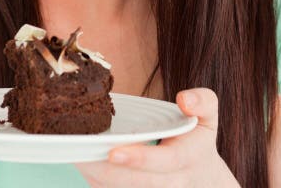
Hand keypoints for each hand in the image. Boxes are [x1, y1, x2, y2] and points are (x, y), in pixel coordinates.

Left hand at [74, 88, 239, 186]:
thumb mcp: (208, 117)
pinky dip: (96, 182)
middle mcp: (172, 182)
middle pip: (136, 183)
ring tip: (72, 155)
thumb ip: (202, 101)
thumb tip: (184, 99)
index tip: (113, 152)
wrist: (203, 180)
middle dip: (105, 171)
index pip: (165, 162)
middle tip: (78, 153)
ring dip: (95, 177)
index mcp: (189, 159)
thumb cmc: (196, 141)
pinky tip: (79, 164)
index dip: (140, 158)